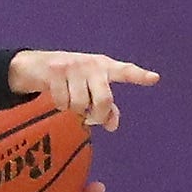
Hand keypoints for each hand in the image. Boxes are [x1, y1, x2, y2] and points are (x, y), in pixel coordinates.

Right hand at [6, 50, 159, 128]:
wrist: (36, 64)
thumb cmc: (71, 79)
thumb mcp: (90, 88)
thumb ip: (106, 107)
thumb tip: (113, 126)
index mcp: (104, 66)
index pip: (125, 71)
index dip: (139, 76)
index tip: (155, 78)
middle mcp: (91, 64)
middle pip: (104, 99)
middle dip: (98, 115)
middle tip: (92, 119)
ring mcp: (73, 67)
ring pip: (81, 104)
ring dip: (76, 110)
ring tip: (71, 101)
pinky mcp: (55, 72)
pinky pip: (63, 103)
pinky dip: (61, 106)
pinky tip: (58, 96)